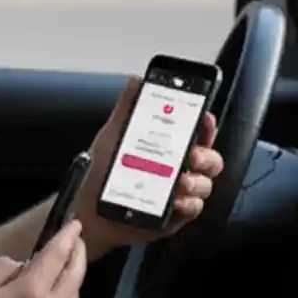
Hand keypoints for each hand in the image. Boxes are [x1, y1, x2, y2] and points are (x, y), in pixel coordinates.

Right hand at [0, 220, 86, 297]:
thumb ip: (2, 268)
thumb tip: (21, 267)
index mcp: (31, 295)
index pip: (57, 258)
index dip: (68, 238)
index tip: (76, 224)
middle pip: (74, 279)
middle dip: (78, 256)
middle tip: (77, 240)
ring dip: (73, 279)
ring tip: (67, 266)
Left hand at [74, 75, 224, 258]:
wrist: (87, 209)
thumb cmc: (101, 171)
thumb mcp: (112, 136)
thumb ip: (126, 108)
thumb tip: (137, 79)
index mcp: (169, 147)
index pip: (198, 133)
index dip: (206, 125)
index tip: (204, 118)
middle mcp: (180, 169)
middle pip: (210, 160)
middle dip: (206, 157)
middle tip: (191, 156)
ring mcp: (179, 194)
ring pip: (205, 185)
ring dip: (196, 182)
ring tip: (179, 182)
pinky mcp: (175, 217)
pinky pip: (192, 210)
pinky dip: (187, 205)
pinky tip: (175, 202)